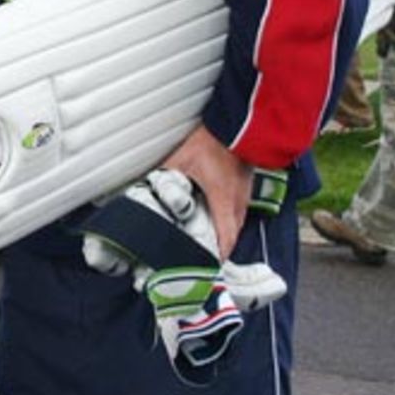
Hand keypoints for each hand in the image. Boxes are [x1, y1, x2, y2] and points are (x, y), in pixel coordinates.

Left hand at [162, 125, 251, 258]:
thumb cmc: (213, 141)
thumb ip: (166, 177)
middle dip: (218, 251)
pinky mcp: (246, 188)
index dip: (216, 257)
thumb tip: (148, 187)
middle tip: (202, 260)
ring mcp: (245, 195)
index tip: (206, 268)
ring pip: (236, 225)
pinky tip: (216, 221)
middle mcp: (238, 202)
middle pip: (231, 236)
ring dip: (224, 236)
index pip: (224, 238)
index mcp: (223, 200)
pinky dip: (228, 222)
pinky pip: (238, 212)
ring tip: (208, 246)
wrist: (238, 125)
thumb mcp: (182, 160)